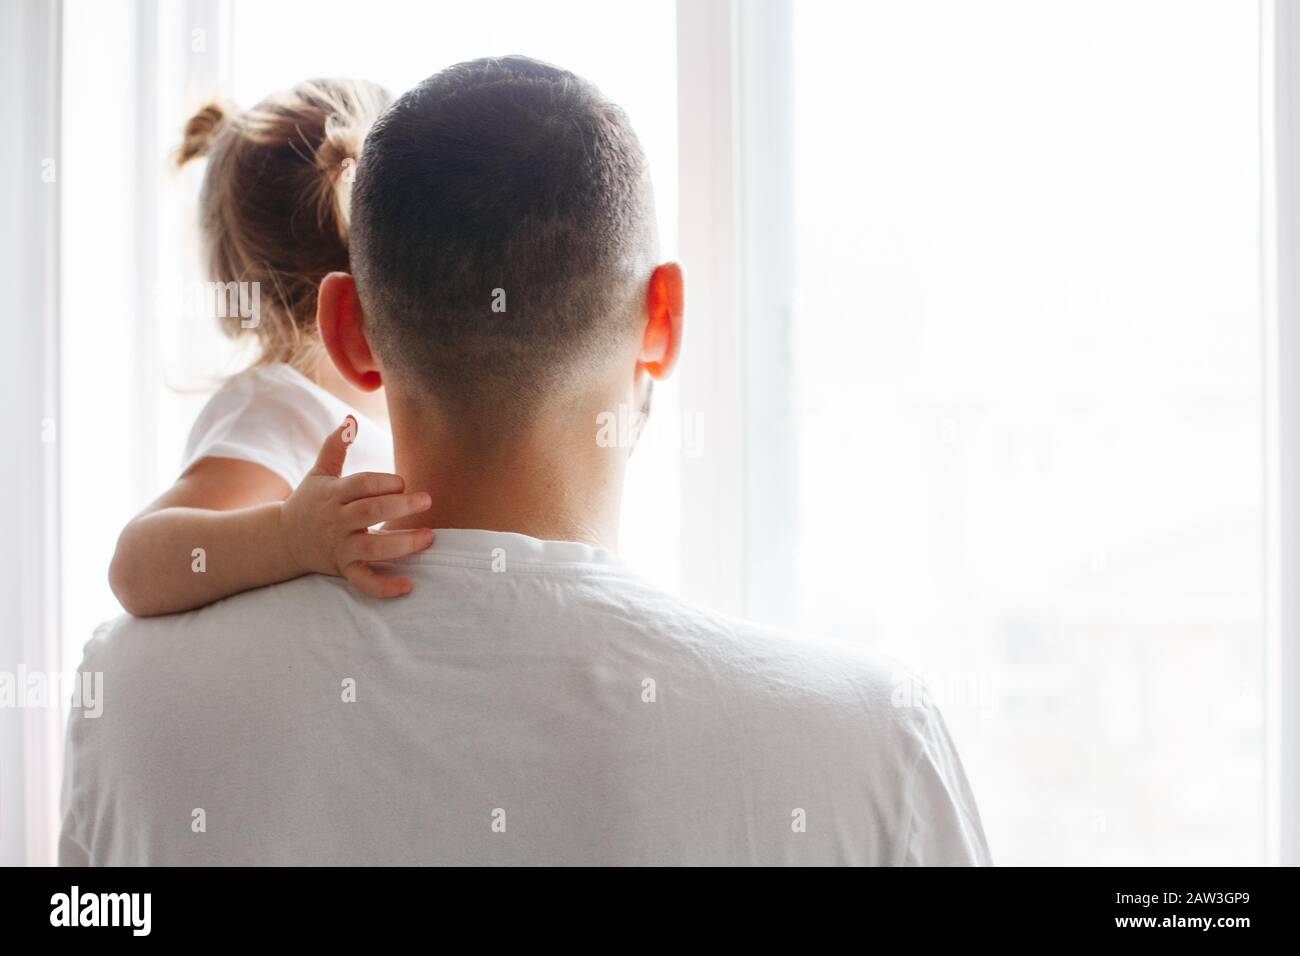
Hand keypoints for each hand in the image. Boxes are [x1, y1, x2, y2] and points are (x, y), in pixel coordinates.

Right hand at [280, 416, 433, 597]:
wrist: (283, 540)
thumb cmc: (310, 502)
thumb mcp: (319, 473)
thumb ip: (335, 447)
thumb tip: (349, 419)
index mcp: (334, 494)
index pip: (360, 485)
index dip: (383, 482)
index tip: (403, 482)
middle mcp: (337, 521)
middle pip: (369, 512)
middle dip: (398, 507)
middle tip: (427, 500)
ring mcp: (341, 546)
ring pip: (372, 547)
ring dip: (401, 544)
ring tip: (429, 537)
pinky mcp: (344, 568)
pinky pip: (364, 581)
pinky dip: (384, 586)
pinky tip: (407, 586)